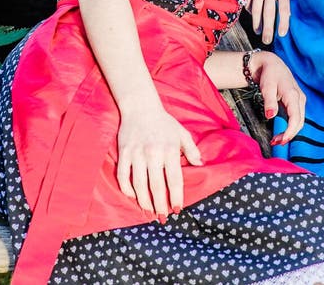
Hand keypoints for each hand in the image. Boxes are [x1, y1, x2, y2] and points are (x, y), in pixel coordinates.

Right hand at [117, 103, 201, 217]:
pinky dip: (127, 189)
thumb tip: (200, 165)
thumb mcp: (181, 133)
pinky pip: (123, 176)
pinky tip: (133, 196)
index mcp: (169, 149)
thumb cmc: (163, 122)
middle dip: (160, 205)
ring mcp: (137, 153)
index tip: (177, 209)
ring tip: (149, 211)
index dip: (176, 196)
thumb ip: (191, 150)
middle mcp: (153, 153)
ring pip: (139, 184)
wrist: (140, 106)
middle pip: (157, 186)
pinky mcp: (124, 153)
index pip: (175, 179)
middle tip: (163, 216)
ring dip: (144, 201)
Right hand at [242, 0, 290, 43]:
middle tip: (267, 41)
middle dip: (268, 28)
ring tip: (258, 32)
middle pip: (268, 12)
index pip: (284, 8)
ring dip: (257, 22)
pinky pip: (247, 0)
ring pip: (255, 9)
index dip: (283, 22)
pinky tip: (250, 16)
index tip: (282, 34)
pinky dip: (248, 10)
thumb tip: (285, 11)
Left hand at [249, 51, 305, 144]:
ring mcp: (300, 100)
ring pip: (299, 121)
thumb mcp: (266, 86)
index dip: (290, 131)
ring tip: (276, 140)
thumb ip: (269, 101)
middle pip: (299, 122)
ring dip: (290, 132)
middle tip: (275, 143)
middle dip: (289, 135)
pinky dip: (290, 127)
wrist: (272, 65)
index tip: (281, 141)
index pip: (296, 118)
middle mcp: (300, 98)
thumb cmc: (269, 74)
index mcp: (293, 94)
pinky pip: (297, 118)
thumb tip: (270, 116)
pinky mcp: (297, 103)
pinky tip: (281, 133)